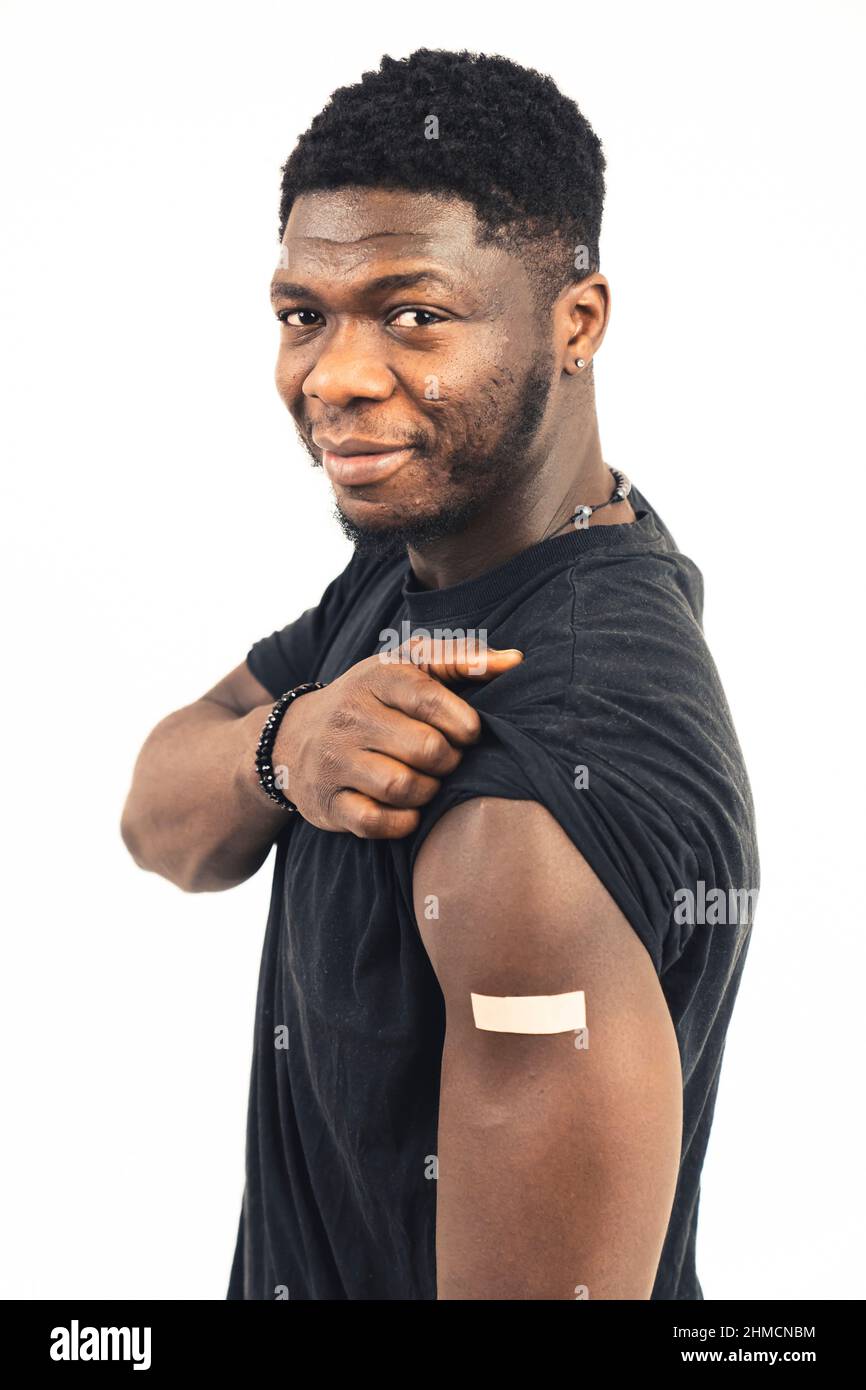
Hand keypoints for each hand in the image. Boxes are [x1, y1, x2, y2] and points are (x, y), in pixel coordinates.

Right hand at [271, 636, 523, 837]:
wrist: (295, 735)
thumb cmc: (372, 699)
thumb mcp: (407, 666)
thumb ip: (460, 659)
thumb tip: (515, 661)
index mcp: (376, 677)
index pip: (430, 698)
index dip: (464, 723)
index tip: (468, 732)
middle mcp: (351, 716)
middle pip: (426, 749)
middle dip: (450, 760)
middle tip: (447, 760)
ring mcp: (334, 760)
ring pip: (402, 787)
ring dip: (429, 791)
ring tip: (428, 782)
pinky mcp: (326, 802)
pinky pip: (375, 822)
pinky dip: (402, 822)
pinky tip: (408, 809)